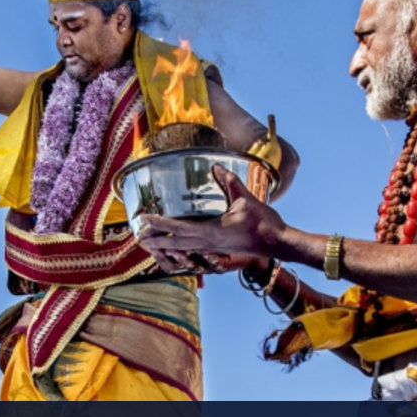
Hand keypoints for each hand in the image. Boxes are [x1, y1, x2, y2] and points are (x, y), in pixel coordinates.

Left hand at [136, 165, 285, 268]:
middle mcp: (208, 243)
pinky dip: (180, 249)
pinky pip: (194, 250)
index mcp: (211, 232)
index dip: (160, 222)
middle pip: (175, 243)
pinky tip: (175, 248)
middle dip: (156, 239)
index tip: (144, 218)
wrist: (277, 243)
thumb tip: (215, 166)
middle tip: (138, 236)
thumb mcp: (245, 199)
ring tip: (149, 243)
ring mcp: (213, 248)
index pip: (179, 227)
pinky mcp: (219, 250)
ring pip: (183, 249)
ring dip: (165, 246)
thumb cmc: (263, 223)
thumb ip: (229, 182)